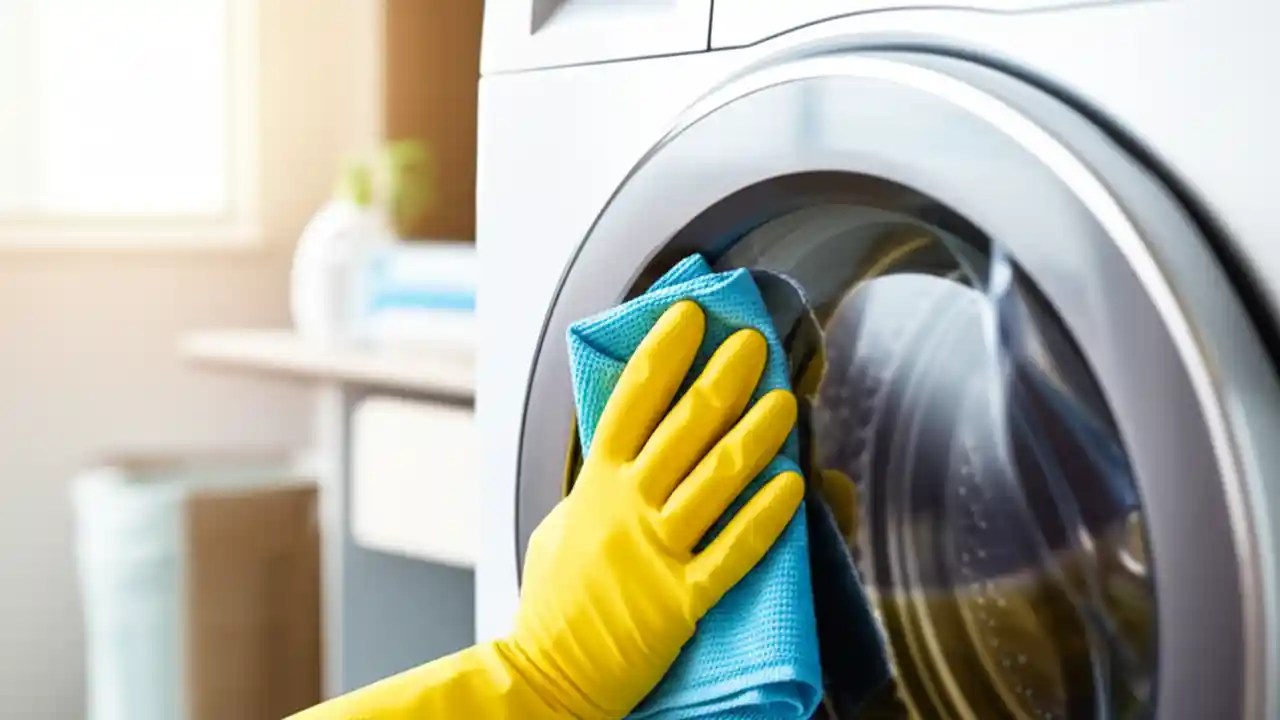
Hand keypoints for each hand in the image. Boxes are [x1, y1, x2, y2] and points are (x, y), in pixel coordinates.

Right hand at [497, 301, 804, 718]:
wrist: (546, 678)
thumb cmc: (555, 605)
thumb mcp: (563, 527)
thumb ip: (598, 487)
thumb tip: (628, 455)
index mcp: (593, 486)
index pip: (629, 402)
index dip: (661, 353)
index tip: (689, 315)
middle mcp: (624, 508)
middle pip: (681, 428)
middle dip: (721, 378)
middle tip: (754, 345)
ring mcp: (654, 552)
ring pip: (714, 479)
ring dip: (754, 434)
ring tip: (785, 401)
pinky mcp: (680, 600)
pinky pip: (732, 550)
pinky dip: (764, 516)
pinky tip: (794, 484)